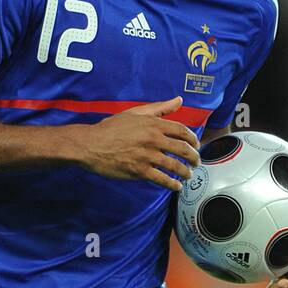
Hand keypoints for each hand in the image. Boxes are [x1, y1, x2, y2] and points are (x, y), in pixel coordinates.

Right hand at [78, 96, 200, 189]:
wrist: (91, 144)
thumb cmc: (111, 128)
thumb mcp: (135, 113)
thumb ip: (159, 108)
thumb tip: (178, 100)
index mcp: (153, 124)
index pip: (182, 131)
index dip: (193, 139)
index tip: (196, 145)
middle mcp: (153, 139)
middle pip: (182, 149)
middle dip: (193, 158)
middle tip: (196, 163)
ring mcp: (147, 156)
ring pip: (174, 166)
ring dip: (185, 172)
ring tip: (188, 176)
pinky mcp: (139, 171)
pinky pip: (162, 179)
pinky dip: (172, 184)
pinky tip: (176, 187)